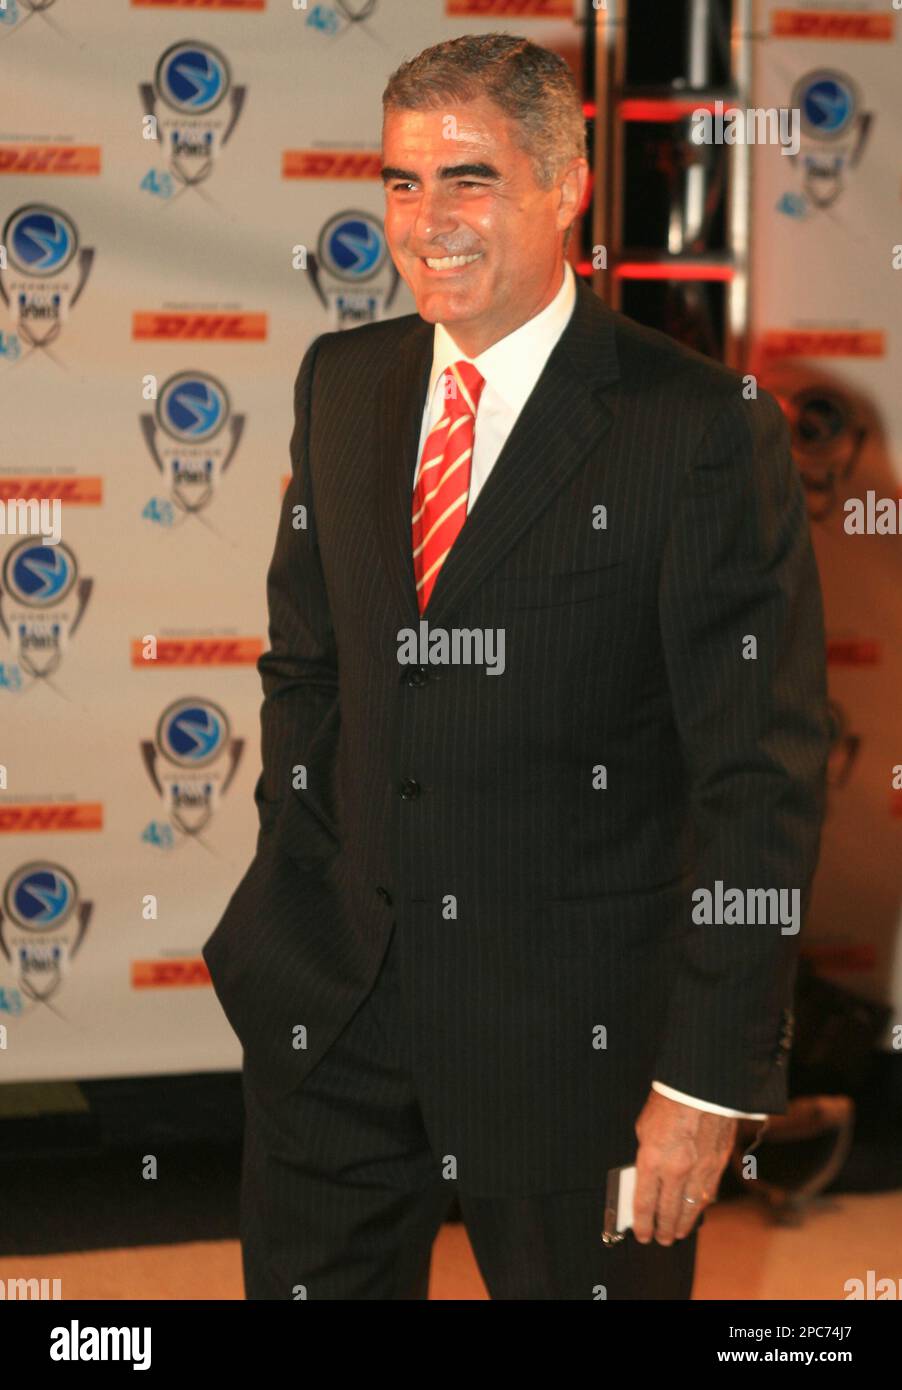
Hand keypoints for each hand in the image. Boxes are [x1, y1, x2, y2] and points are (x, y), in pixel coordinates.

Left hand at [632, 1089, 736, 1244]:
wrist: (702, 1086)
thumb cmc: (669, 1102)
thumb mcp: (644, 1128)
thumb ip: (646, 1156)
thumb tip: (647, 1178)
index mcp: (652, 1160)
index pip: (644, 1204)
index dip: (642, 1224)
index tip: (642, 1234)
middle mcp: (676, 1170)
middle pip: (668, 1212)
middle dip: (663, 1230)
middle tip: (660, 1240)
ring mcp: (700, 1170)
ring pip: (691, 1208)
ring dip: (683, 1224)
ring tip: (678, 1233)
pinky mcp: (718, 1164)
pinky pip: (708, 1193)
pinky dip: (700, 1206)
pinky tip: (696, 1211)